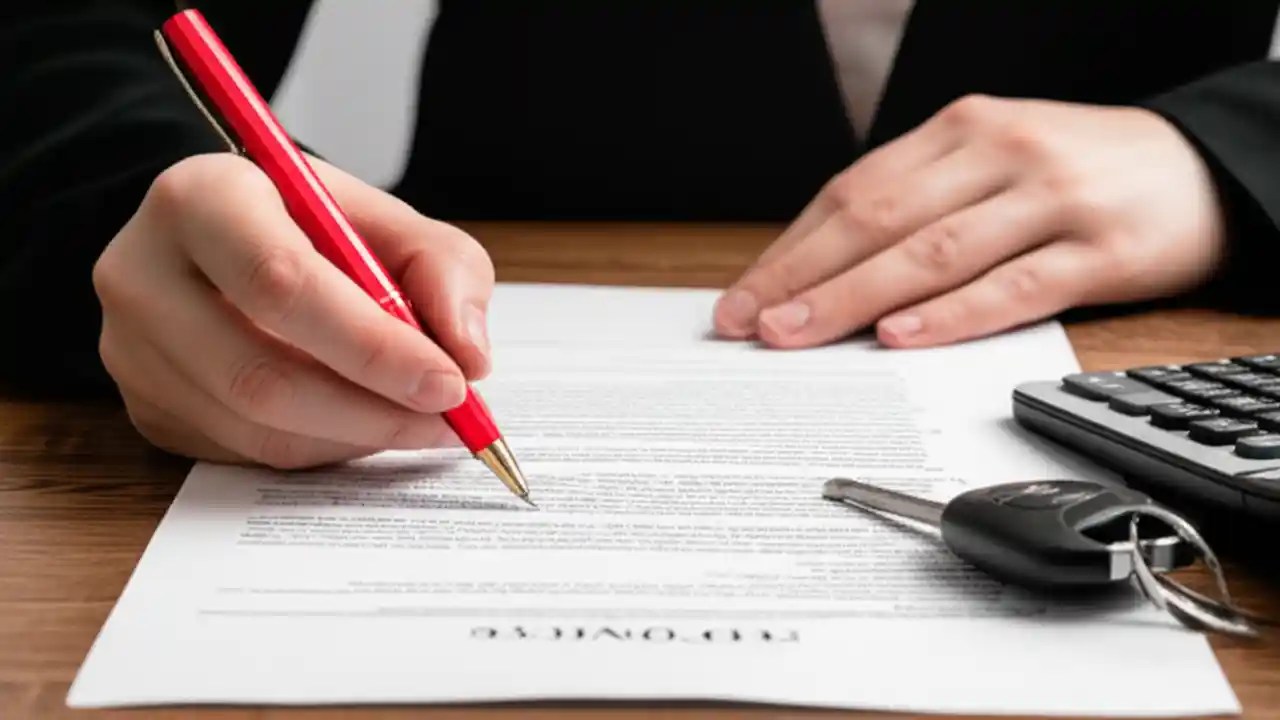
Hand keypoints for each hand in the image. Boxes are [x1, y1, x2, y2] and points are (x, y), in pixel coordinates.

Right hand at [93, 153, 493, 468]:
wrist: (233, 243)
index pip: (281, 282)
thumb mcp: (390, 223)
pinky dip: (323, 448)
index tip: (449, 381)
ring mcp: (132, 350)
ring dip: (356, 437)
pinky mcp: (147, 408)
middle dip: (372, 409)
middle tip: (447, 420)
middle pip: (259, 373)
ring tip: (418, 421)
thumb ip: (444, 272)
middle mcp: (143, 273)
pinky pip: (246, 453)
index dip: (372, 345)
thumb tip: (468, 356)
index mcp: (201, 198)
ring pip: (255, 427)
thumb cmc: (316, 230)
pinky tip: (362, 422)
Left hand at [713, 95, 1226, 348]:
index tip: (744, 296)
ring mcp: (1050, 199)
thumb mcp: (991, 164)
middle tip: (750, 323)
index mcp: (960, 130)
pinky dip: (952, 316)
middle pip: (880, 219)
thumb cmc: (1074, 174)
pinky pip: (1012, 287)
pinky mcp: (1100, 250)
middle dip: (804, 276)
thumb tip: (824, 271)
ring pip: (934, 253)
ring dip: (855, 298)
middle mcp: (998, 154)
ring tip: (798, 334)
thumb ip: (920, 205)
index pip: (854, 190)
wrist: (1200, 167)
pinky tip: (901, 338)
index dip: (791, 248)